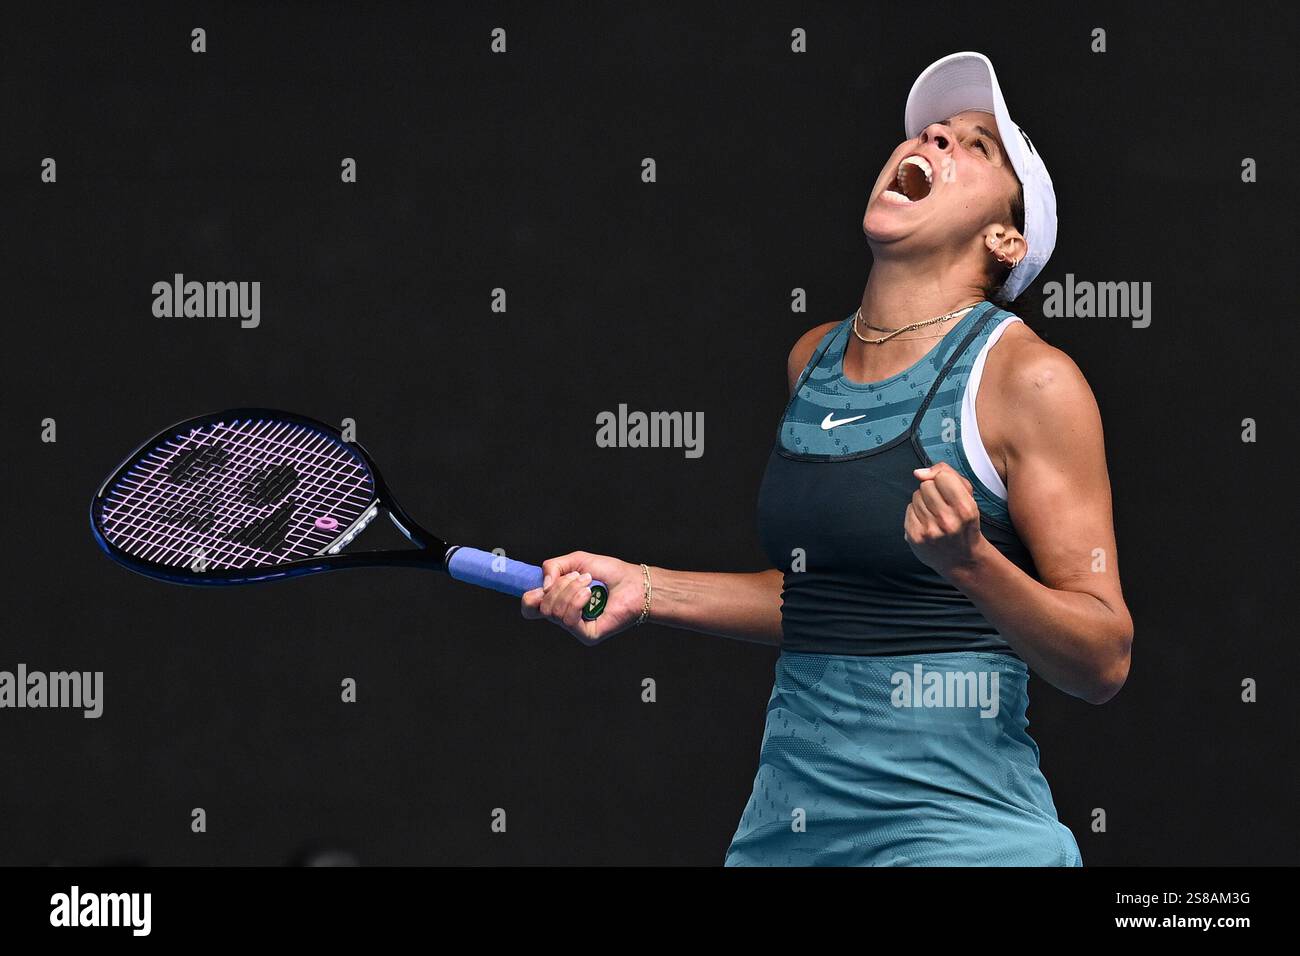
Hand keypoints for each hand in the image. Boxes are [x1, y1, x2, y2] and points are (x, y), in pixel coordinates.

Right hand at [520, 551, 643, 645]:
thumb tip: (543, 587)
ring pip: (554, 612)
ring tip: (588, 584)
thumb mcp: (575, 561)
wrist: (633, 582)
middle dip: (558, 587)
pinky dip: (577, 600)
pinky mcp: (587, 635)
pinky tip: (590, 594)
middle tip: (579, 578)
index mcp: (558, 600)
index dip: (531, 598)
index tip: (546, 586)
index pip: (530, 609)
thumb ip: (552, 567)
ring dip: (571, 590)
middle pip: (541, 608)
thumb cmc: (609, 573)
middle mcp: (564, 616)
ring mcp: (575, 627)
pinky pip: (568, 620)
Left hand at [904, 462, 987, 577]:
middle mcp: (947, 521)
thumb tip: (919, 472)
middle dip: (932, 491)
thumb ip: (949, 475)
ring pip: (916, 496)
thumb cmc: (964, 522)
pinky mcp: (915, 537)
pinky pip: (908, 509)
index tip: (947, 488)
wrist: (961, 559)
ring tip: (934, 515)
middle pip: (926, 486)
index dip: (942, 479)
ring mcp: (930, 530)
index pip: (942, 477)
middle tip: (941, 505)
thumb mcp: (968, 497)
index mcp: (965, 509)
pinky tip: (926, 522)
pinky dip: (916, 513)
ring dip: (923, 502)